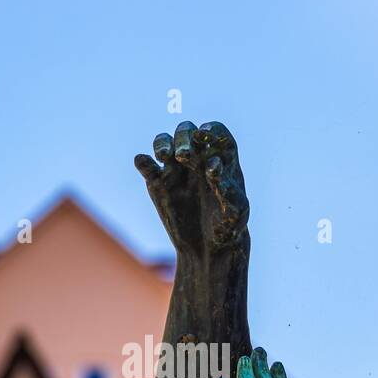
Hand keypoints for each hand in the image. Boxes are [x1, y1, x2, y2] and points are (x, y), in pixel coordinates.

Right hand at [135, 120, 248, 257]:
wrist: (207, 247)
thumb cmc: (228, 226)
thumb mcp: (234, 210)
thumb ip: (226, 187)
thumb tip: (213, 164)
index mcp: (221, 158)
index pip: (215, 132)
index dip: (210, 130)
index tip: (204, 136)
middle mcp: (197, 158)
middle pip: (187, 132)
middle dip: (184, 138)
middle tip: (184, 156)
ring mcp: (176, 169)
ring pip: (165, 142)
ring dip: (162, 143)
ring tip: (163, 156)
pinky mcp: (158, 183)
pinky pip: (146, 166)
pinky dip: (143, 162)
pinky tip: (144, 163)